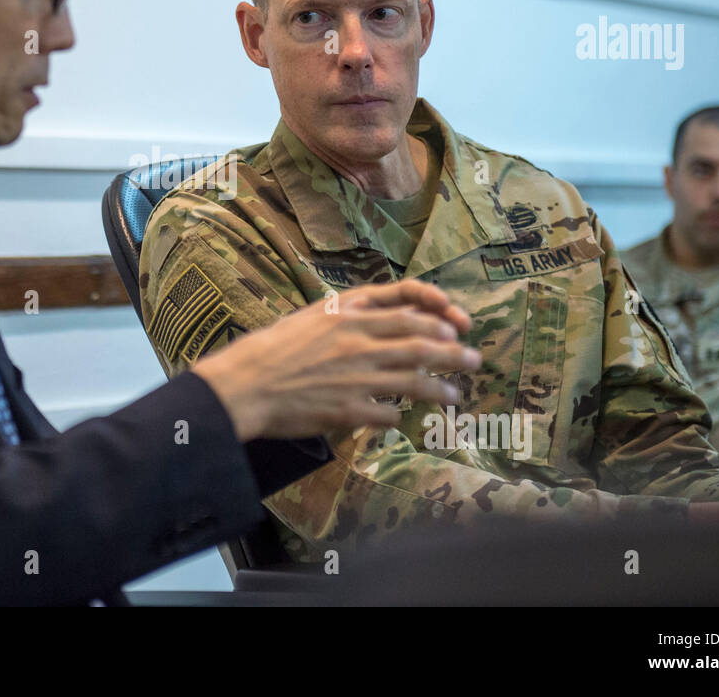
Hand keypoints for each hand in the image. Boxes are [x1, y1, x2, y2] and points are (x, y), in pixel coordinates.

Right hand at [191, 279, 480, 441]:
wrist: (244, 384)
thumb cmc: (272, 349)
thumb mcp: (311, 317)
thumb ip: (348, 316)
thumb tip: (389, 319)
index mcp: (346, 311)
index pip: (404, 298)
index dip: (437, 306)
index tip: (457, 319)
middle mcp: (357, 339)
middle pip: (421, 340)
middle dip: (454, 349)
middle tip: (474, 358)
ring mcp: (356, 375)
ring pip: (415, 378)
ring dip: (442, 386)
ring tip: (457, 393)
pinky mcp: (349, 410)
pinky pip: (389, 414)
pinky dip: (401, 416)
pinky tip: (406, 419)